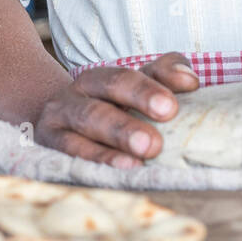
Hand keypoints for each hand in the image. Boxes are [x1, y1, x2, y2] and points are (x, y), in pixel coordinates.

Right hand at [35, 53, 198, 168]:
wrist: (57, 133)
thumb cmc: (108, 119)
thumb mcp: (135, 96)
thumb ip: (166, 78)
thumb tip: (191, 80)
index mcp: (103, 77)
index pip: (133, 72)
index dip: (154, 83)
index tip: (180, 99)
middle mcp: (81, 90)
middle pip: (111, 86)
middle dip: (141, 99)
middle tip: (168, 115)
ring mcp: (61, 116)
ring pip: (90, 118)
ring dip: (121, 133)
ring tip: (147, 149)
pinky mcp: (50, 144)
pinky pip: (73, 150)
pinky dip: (99, 158)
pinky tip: (124, 168)